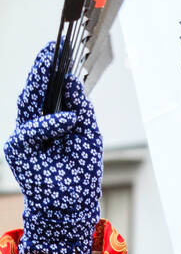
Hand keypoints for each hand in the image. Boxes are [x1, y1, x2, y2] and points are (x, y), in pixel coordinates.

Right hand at [3, 42, 102, 253]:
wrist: (74, 206)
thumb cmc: (81, 172)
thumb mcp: (89, 135)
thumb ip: (82, 108)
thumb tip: (73, 80)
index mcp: (49, 120)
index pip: (46, 90)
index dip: (50, 69)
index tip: (59, 47)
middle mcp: (33, 126)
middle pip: (33, 92)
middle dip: (40, 69)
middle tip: (50, 48)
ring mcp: (24, 138)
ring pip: (28, 105)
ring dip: (38, 84)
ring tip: (51, 64)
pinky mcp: (19, 152)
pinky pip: (33, 132)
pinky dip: (51, 124)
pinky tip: (69, 119)